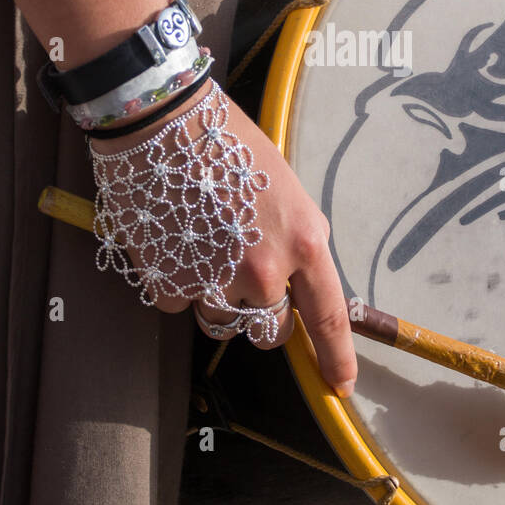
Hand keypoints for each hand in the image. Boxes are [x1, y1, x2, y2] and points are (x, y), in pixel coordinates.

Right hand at [89, 80, 357, 397]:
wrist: (163, 120)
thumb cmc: (227, 141)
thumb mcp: (282, 188)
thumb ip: (293, 240)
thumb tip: (292, 280)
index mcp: (306, 242)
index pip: (329, 316)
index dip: (335, 356)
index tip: (340, 384)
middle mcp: (267, 270)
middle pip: (268, 330)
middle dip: (256, 314)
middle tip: (236, 273)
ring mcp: (218, 281)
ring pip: (219, 319)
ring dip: (211, 294)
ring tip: (198, 241)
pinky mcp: (172, 283)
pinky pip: (177, 301)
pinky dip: (173, 278)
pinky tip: (171, 237)